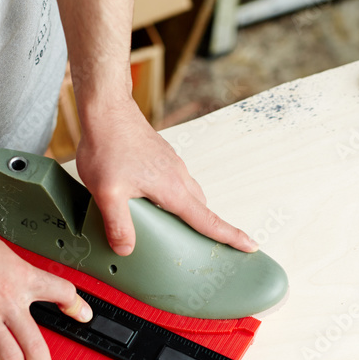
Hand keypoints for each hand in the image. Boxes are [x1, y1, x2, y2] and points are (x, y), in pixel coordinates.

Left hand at [75, 99, 257, 256]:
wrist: (108, 109)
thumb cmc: (108, 147)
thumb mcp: (107, 193)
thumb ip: (118, 224)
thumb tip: (126, 250)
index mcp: (172, 189)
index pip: (208, 220)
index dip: (231, 236)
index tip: (251, 245)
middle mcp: (178, 176)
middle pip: (201, 209)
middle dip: (208, 228)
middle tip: (204, 247)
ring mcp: (172, 165)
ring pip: (189, 195)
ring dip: (188, 212)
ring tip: (171, 228)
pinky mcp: (162, 158)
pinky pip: (177, 183)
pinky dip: (175, 197)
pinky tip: (151, 201)